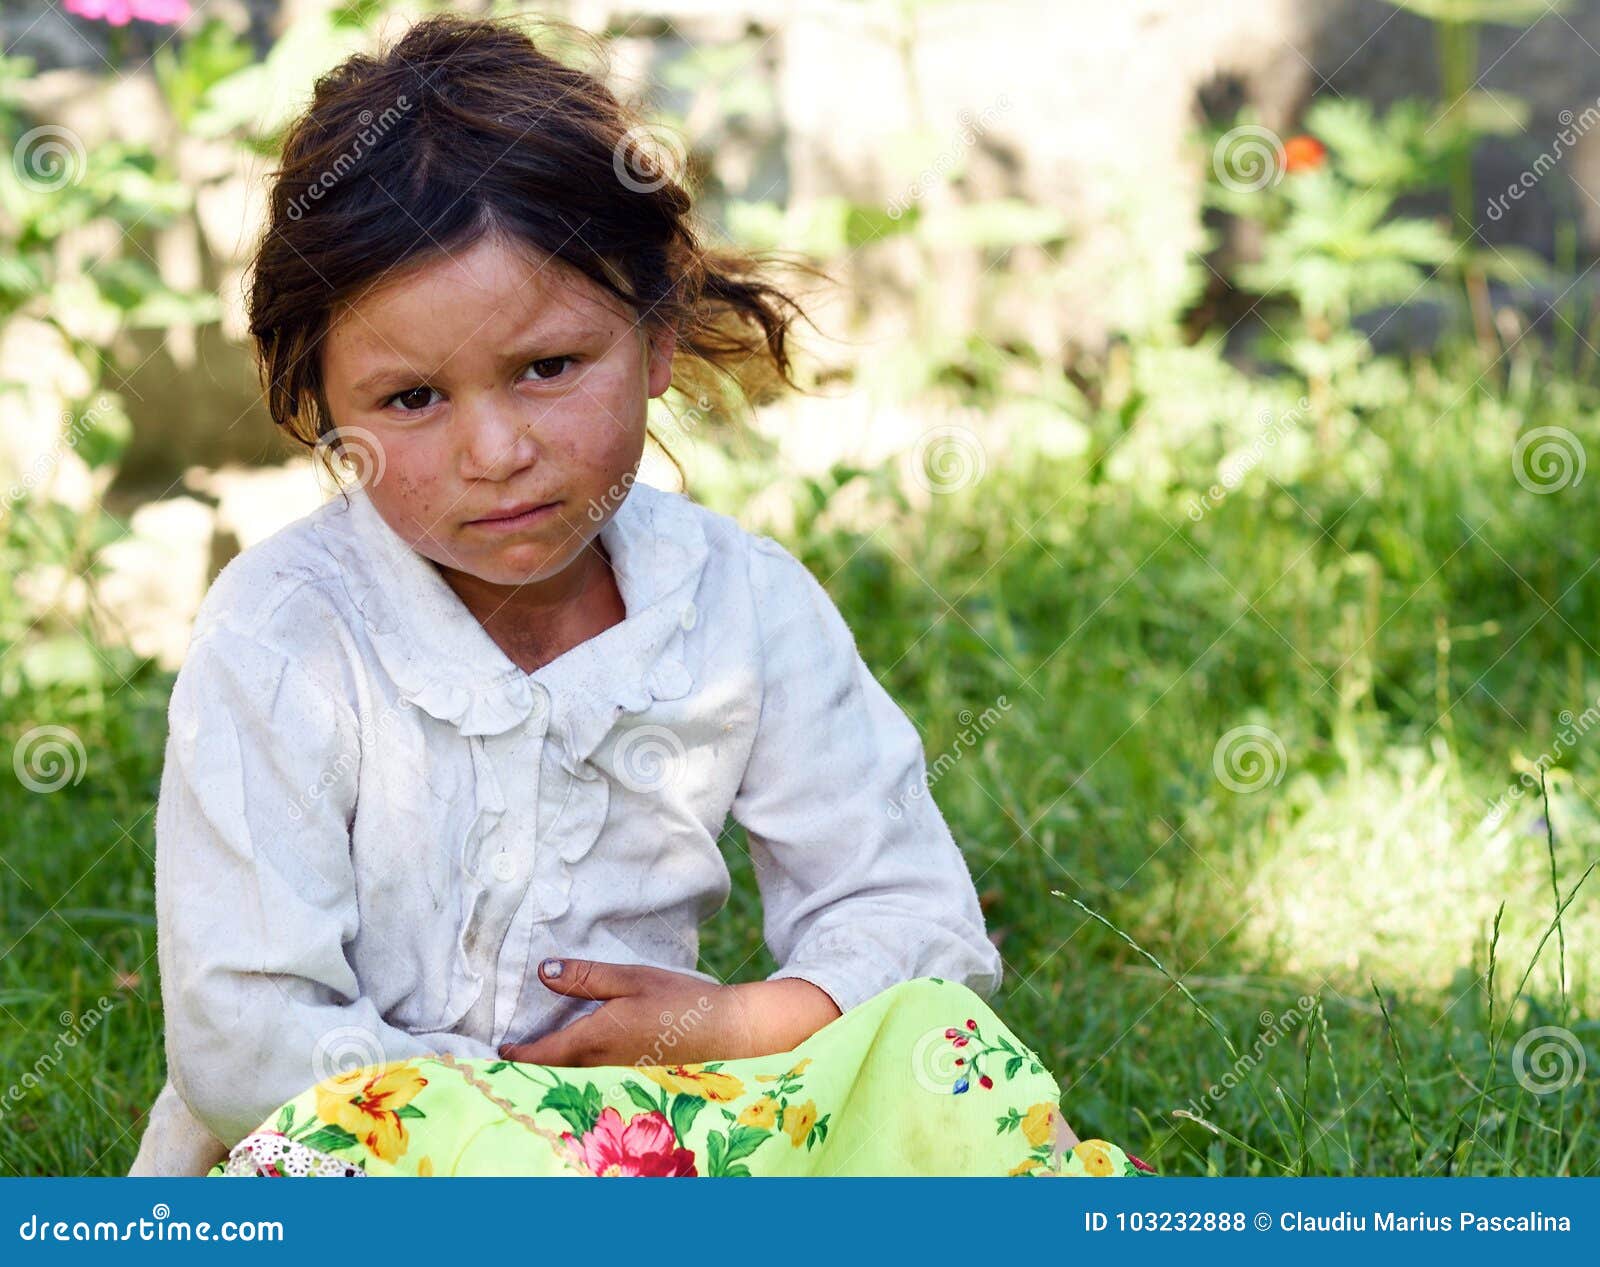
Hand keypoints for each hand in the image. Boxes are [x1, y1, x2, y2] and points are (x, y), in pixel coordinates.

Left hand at [497, 958, 841, 1067]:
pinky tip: (583, 1057)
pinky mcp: (635, 1078)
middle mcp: (599, 1067)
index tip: (499, 1050)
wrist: (731, 1034)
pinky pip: (594, 1078)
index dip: (515, 1055)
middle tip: (510, 1055)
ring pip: (572, 1078)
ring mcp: (618, 1077)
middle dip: (530, 1065)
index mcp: (593, 1040)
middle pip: (552, 1073)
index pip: (539, 1055)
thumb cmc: (681, 1001)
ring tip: (539, 1055)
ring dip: (553, 1069)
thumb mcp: (631, 978)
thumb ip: (586, 977)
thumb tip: (542, 971)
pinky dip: (578, 1071)